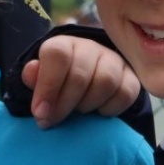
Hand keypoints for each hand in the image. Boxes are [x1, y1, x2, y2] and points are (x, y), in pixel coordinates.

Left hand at [21, 34, 140, 128]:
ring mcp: (113, 60)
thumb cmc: (57, 80)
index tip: (40, 112)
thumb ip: (33, 78)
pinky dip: (110, 108)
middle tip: (52, 120)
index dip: (48, 86)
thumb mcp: (39, 78)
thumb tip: (31, 73)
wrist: (84, 78)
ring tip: (77, 111)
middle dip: (64, 104)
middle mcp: (89, 47)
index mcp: (63, 44)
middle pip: (80, 74)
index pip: (57, 55)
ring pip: (106, 82)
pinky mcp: (131, 76)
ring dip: (87, 104)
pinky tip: (97, 111)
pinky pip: (126, 93)